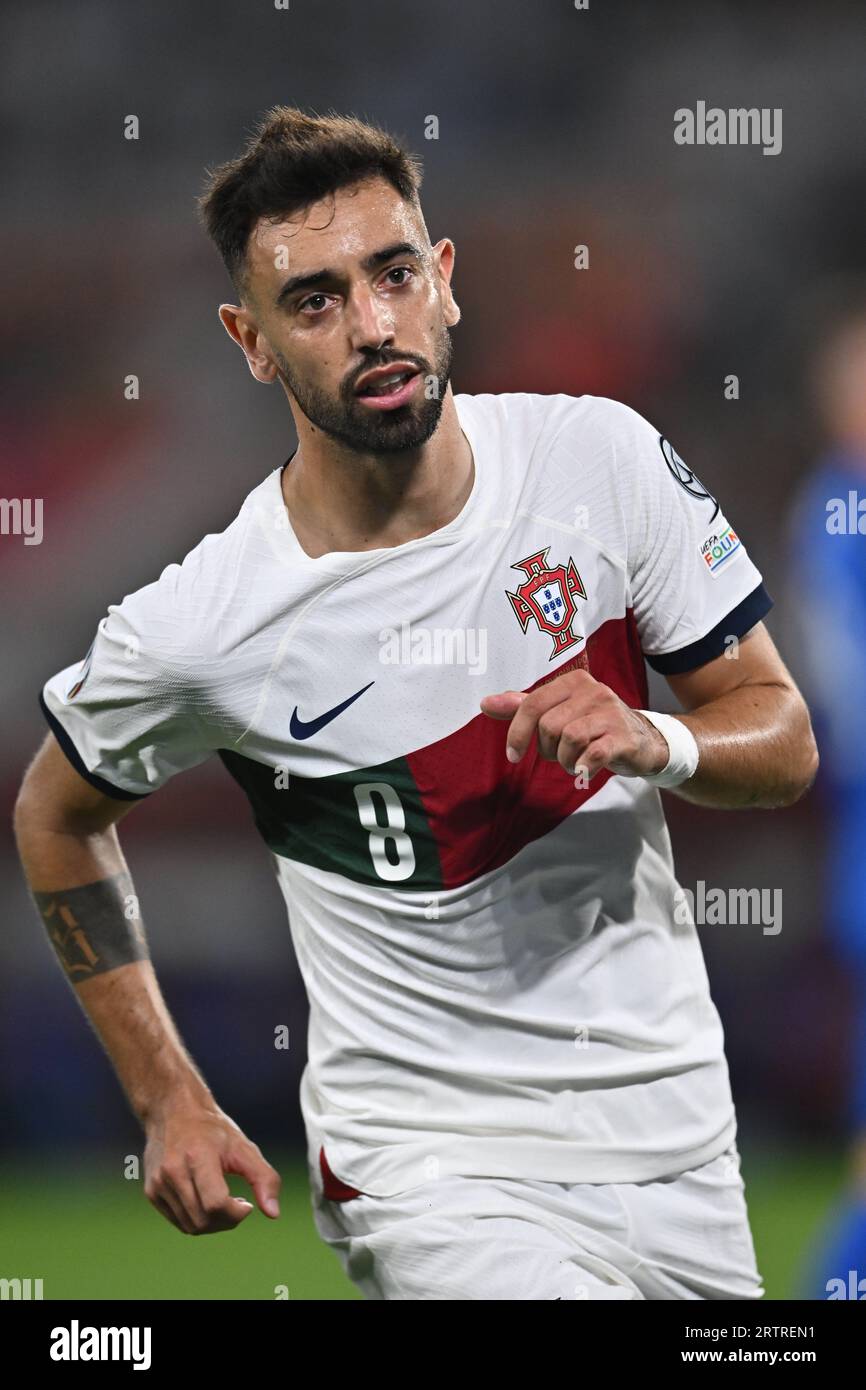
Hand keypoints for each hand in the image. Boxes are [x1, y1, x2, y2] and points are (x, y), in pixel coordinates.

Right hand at [143, 1100, 281, 1234]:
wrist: (172, 1111)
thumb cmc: (211, 1129)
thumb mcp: (243, 1147)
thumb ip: (263, 1178)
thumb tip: (273, 1214)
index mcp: (197, 1156)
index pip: (215, 1204)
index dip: (236, 1213)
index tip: (247, 1204)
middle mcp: (173, 1171)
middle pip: (204, 1220)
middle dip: (228, 1221)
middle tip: (239, 1205)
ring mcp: (158, 1184)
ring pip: (191, 1226)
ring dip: (213, 1223)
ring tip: (224, 1203)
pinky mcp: (151, 1192)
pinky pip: (179, 1221)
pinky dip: (197, 1220)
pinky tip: (206, 1202)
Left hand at [480, 668, 669, 784]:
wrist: (643, 739)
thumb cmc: (594, 726)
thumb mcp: (559, 712)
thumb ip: (523, 707)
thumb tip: (486, 704)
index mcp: (573, 681)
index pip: (532, 704)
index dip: (517, 732)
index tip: (512, 755)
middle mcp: (593, 691)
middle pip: (549, 726)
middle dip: (546, 750)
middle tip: (559, 755)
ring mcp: (611, 713)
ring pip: (568, 739)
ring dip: (564, 760)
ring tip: (574, 761)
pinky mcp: (624, 737)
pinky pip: (593, 754)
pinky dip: (582, 767)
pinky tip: (584, 771)